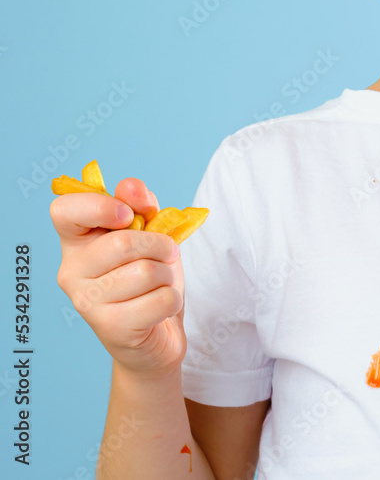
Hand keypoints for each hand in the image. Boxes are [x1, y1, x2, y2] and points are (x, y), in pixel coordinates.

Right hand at [51, 178, 187, 377]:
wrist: (156, 335)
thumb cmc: (150, 279)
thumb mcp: (151, 235)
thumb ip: (141, 205)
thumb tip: (130, 187)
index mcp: (77, 242)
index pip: (63, 210)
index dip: (100, 206)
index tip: (128, 215)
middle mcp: (71, 272)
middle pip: (122, 242)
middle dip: (160, 245)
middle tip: (165, 254)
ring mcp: (87, 303)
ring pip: (147, 272)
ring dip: (168, 275)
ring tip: (160, 284)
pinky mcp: (111, 329)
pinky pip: (161, 299)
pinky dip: (173, 299)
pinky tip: (159, 308)